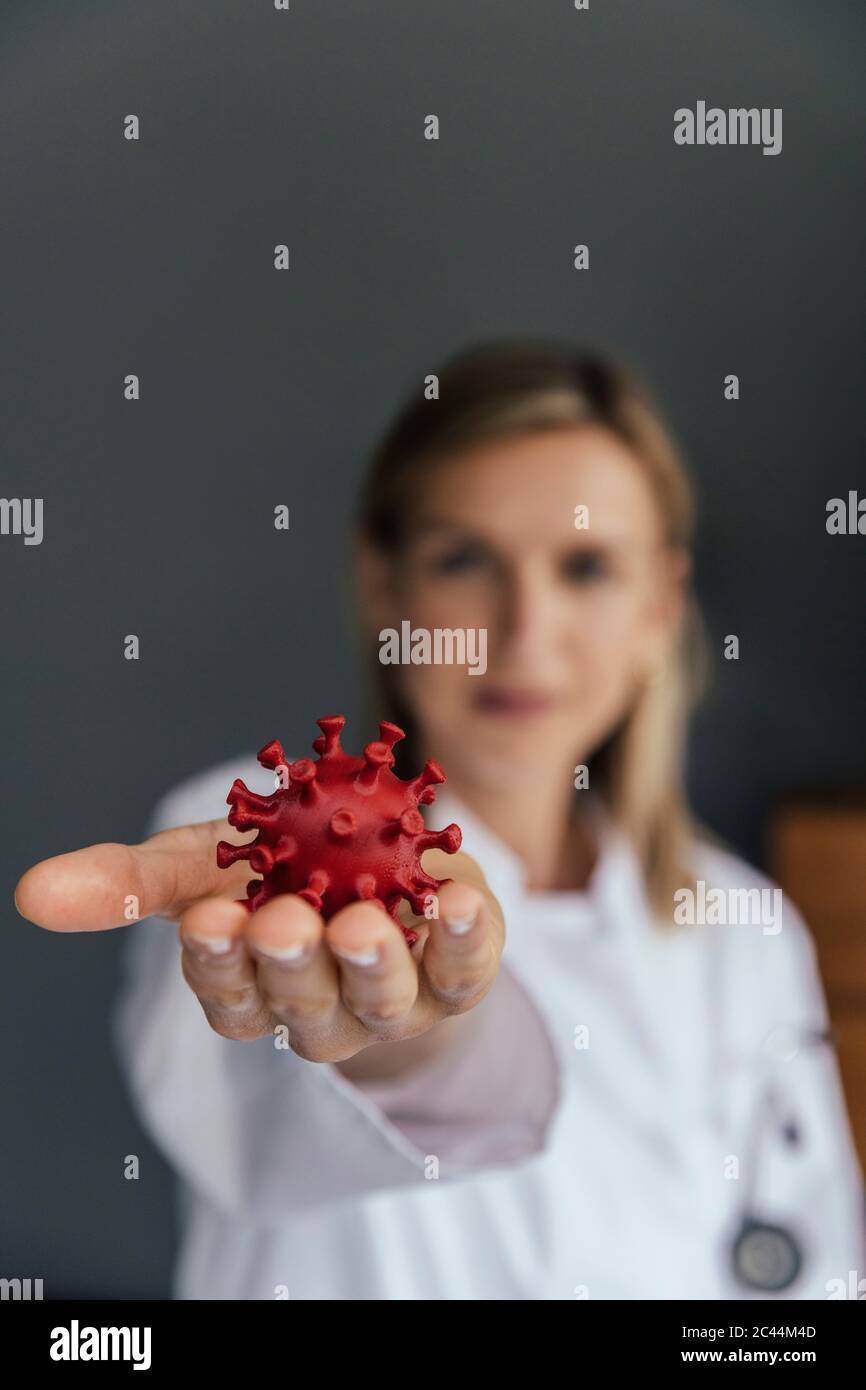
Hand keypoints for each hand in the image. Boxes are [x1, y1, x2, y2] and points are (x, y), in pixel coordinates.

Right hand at [14, 819, 504, 1064]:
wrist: (386, 873)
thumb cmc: (278, 872)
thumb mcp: (200, 868)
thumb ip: (129, 883)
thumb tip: (31, 892)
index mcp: (255, 989)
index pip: (229, 999)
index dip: (220, 966)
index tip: (212, 921)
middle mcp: (323, 1010)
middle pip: (303, 1007)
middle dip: (290, 966)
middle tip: (281, 923)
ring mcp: (395, 1001)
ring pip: (380, 1002)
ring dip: (372, 964)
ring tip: (362, 920)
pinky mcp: (458, 975)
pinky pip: (465, 972)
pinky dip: (464, 940)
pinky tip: (456, 900)